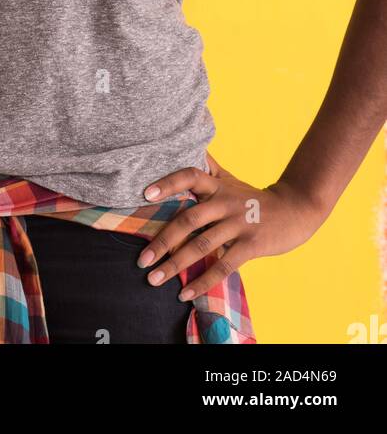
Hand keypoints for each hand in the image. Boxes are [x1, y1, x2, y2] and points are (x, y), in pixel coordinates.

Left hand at [136, 152, 326, 301]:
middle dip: (162, 242)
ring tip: (154, 280)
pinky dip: (203, 281)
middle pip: (188, 220)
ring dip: (176, 265)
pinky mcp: (251, 245)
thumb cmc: (254, 197)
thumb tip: (186, 144)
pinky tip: (186, 294)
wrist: (296, 209)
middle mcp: (225, 203)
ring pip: (202, 246)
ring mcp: (238, 224)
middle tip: (141, 260)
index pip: (189, 176)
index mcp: (217, 185)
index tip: (145, 194)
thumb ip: (208, 167)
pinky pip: (223, 266)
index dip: (168, 183)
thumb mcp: (230, 179)